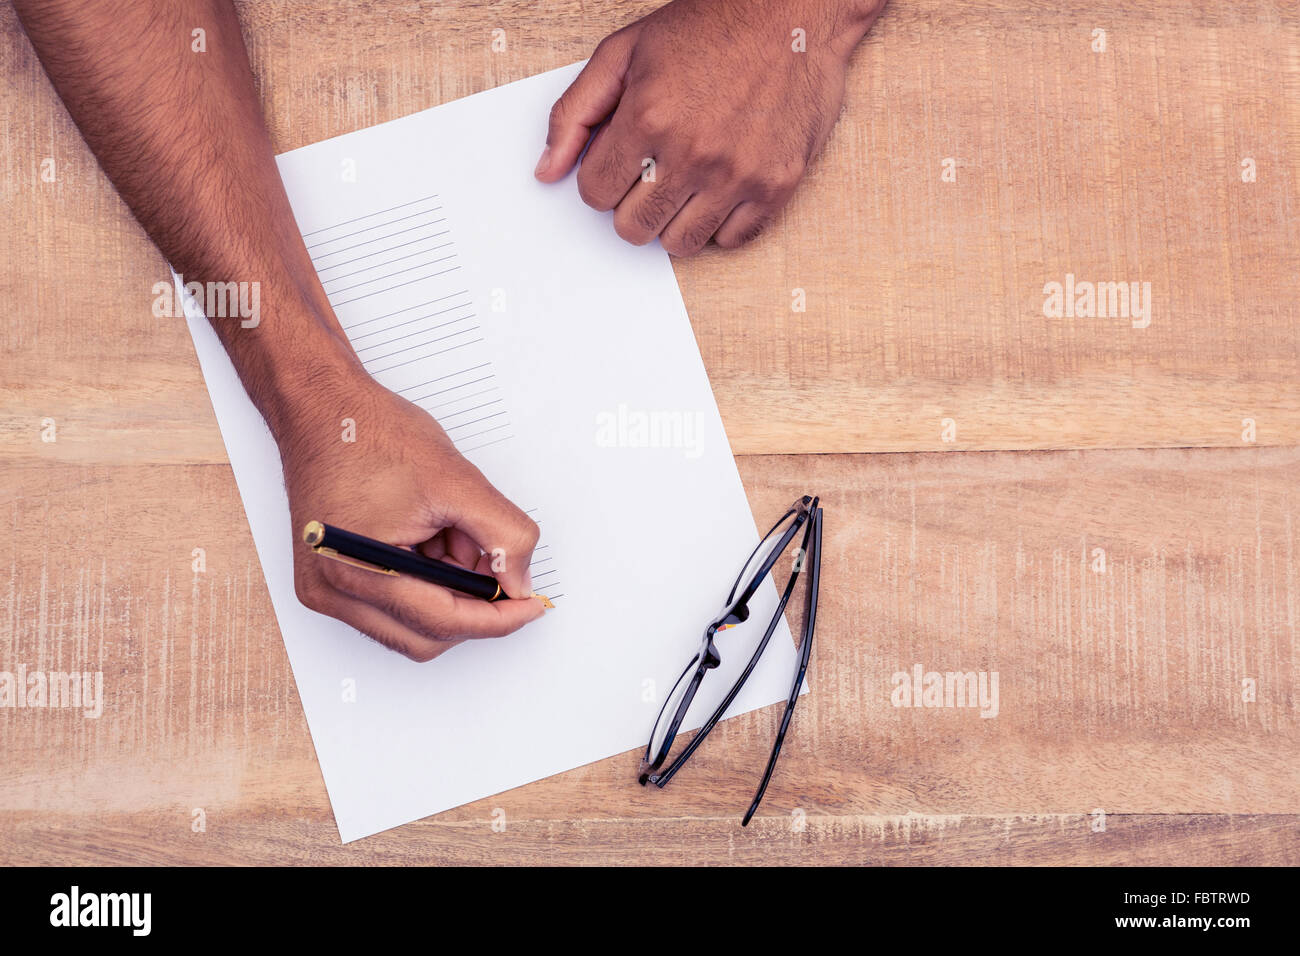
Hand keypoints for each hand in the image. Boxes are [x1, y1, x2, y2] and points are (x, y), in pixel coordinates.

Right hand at [276, 367, 545, 661]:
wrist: (324, 410)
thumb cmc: (371, 434)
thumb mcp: (458, 480)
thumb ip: (503, 535)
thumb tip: (519, 581)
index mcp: (355, 569)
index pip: (442, 622)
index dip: (497, 618)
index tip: (530, 606)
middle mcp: (330, 590)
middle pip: (426, 636)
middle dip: (472, 605)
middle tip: (498, 564)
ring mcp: (325, 589)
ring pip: (411, 624)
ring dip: (448, 593)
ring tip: (453, 536)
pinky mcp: (329, 579)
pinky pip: (391, 606)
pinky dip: (425, 583)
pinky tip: (431, 540)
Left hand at [536, 0, 883, 255]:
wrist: (791, 12)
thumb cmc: (708, 28)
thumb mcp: (623, 53)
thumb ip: (575, 113)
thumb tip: (546, 172)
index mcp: (648, 117)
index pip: (595, 194)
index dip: (602, 178)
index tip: (621, 161)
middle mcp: (692, 152)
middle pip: (633, 227)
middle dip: (632, 204)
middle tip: (651, 172)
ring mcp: (737, 174)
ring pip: (680, 243)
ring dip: (674, 219)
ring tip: (685, 181)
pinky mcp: (776, 186)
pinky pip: (731, 240)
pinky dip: (720, 222)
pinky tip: (720, 186)